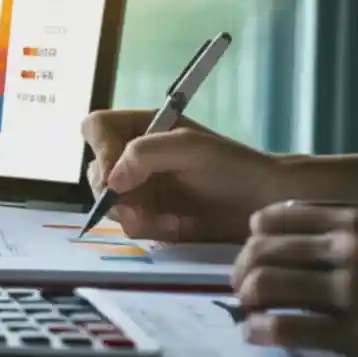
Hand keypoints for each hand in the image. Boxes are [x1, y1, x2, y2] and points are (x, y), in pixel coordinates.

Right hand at [81, 109, 282, 241]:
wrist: (262, 204)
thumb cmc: (234, 167)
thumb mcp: (192, 148)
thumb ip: (146, 153)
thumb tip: (111, 180)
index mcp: (142, 127)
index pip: (96, 127)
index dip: (100, 149)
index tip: (116, 176)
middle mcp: (133, 157)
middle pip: (95, 171)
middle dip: (115, 193)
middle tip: (138, 207)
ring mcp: (139, 188)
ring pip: (108, 203)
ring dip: (134, 215)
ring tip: (169, 219)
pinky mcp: (148, 216)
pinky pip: (129, 226)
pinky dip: (150, 229)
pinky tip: (176, 226)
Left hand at [232, 201, 357, 356]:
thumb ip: (350, 224)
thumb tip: (287, 223)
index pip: (279, 217)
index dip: (255, 235)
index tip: (253, 246)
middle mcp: (352, 251)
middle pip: (264, 252)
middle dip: (242, 269)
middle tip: (242, 284)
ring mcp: (355, 293)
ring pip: (266, 286)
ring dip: (246, 296)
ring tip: (247, 307)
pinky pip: (288, 328)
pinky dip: (259, 329)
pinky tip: (254, 332)